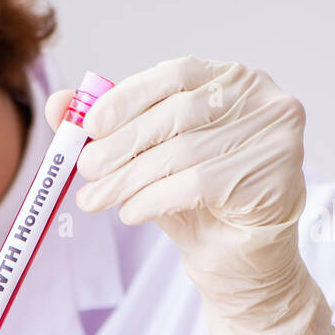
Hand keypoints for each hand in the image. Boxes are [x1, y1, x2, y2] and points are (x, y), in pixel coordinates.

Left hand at [45, 56, 334, 334]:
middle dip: (122, 145)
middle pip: (178, 115)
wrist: (235, 260)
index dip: (128, 97)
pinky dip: (154, 198)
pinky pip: (200, 184)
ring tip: (96, 199)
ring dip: (129, 179)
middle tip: (84, 171)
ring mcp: (276, 138)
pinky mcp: (278, 178)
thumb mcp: (145, 158)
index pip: (176, 74)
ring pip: (184, 153)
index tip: (88, 125)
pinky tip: (130, 213)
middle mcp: (262, 100)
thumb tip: (57, 103)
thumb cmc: (193, 201)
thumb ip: (107, 128)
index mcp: (232, 79)